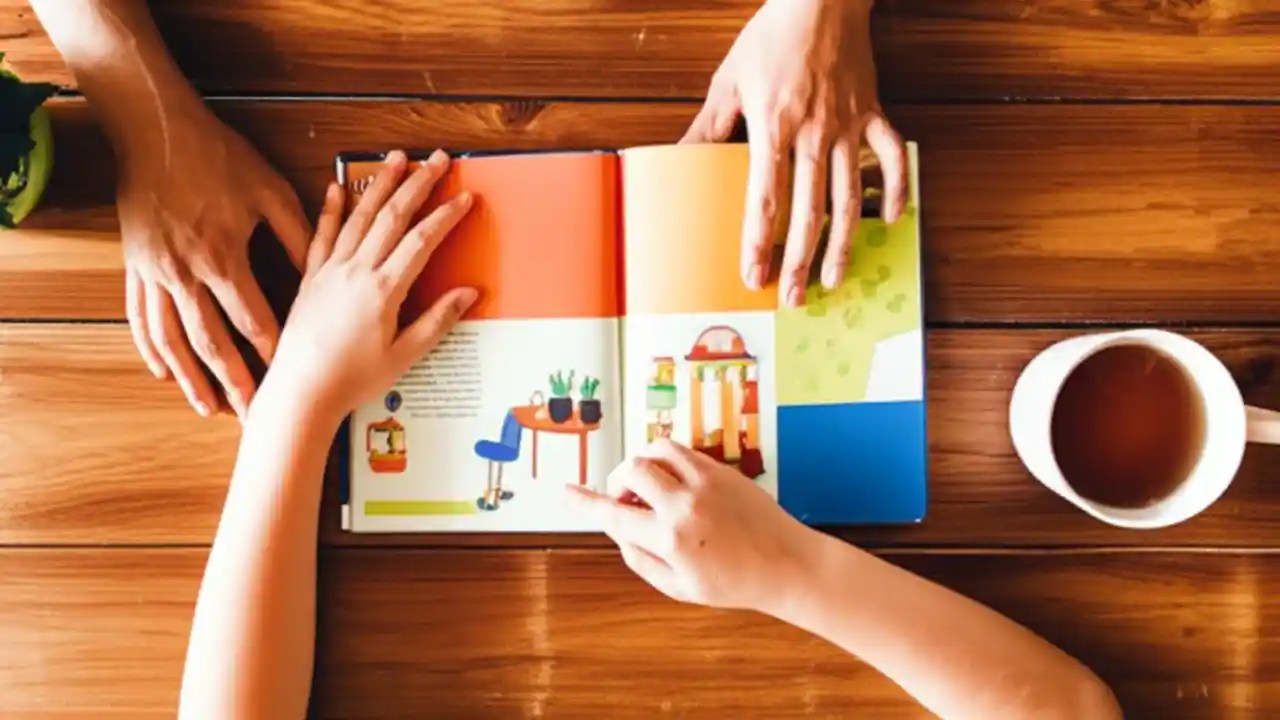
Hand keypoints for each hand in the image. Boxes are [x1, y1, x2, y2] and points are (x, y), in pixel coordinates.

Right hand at [119, 109, 310, 416]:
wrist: (156, 130)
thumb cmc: (217, 157)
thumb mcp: (269, 191)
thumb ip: (299, 235)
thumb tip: (328, 268)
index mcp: (221, 256)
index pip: (252, 319)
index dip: (273, 351)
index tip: (292, 377)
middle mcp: (185, 272)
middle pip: (211, 342)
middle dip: (234, 383)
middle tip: (253, 416)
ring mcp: (155, 273)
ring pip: (171, 339)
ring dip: (190, 378)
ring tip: (209, 409)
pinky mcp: (135, 267)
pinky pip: (140, 318)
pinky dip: (152, 350)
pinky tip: (165, 374)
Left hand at [259, 150, 476, 422]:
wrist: (300, 392)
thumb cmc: (352, 380)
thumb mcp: (404, 355)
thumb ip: (437, 320)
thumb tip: (468, 294)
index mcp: (384, 290)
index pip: (422, 241)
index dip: (445, 216)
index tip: (464, 197)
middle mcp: (356, 272)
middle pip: (393, 216)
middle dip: (418, 184)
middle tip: (437, 160)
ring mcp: (330, 271)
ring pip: (359, 216)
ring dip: (379, 184)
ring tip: (395, 159)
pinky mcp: (311, 279)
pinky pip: (321, 234)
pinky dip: (330, 208)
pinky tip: (335, 187)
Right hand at [565, 439, 816, 612]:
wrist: (787, 565)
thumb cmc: (735, 583)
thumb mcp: (679, 588)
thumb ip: (641, 560)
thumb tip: (618, 532)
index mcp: (670, 539)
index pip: (614, 515)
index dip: (584, 503)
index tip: (565, 493)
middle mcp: (685, 505)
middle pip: (632, 471)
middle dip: (618, 481)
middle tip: (625, 499)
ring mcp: (706, 482)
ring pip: (657, 449)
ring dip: (643, 463)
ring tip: (649, 486)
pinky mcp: (722, 470)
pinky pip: (683, 451)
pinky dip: (668, 461)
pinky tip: (674, 482)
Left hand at [683, 0, 907, 305]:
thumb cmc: (771, 36)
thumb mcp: (729, 79)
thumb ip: (708, 126)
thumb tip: (678, 158)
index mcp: (773, 125)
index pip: (764, 197)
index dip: (757, 242)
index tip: (752, 276)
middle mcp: (813, 132)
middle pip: (807, 211)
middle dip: (798, 259)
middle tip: (792, 297)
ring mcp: (848, 125)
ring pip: (849, 196)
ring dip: (842, 243)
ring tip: (833, 278)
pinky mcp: (874, 113)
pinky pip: (892, 158)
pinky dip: (896, 189)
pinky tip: (891, 220)